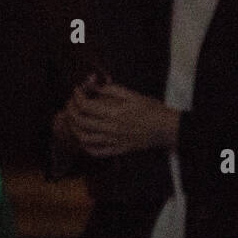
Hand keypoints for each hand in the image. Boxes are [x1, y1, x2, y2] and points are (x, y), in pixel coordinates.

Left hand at [64, 79, 179, 157]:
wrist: (166, 129)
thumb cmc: (151, 109)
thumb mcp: (132, 94)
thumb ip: (111, 90)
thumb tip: (94, 86)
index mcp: (114, 113)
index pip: (85, 105)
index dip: (77, 96)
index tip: (77, 90)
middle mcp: (110, 128)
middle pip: (80, 122)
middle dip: (71, 110)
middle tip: (71, 103)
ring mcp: (113, 141)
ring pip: (84, 138)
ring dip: (74, 128)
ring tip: (73, 119)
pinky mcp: (117, 150)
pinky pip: (96, 151)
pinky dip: (85, 145)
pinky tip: (84, 138)